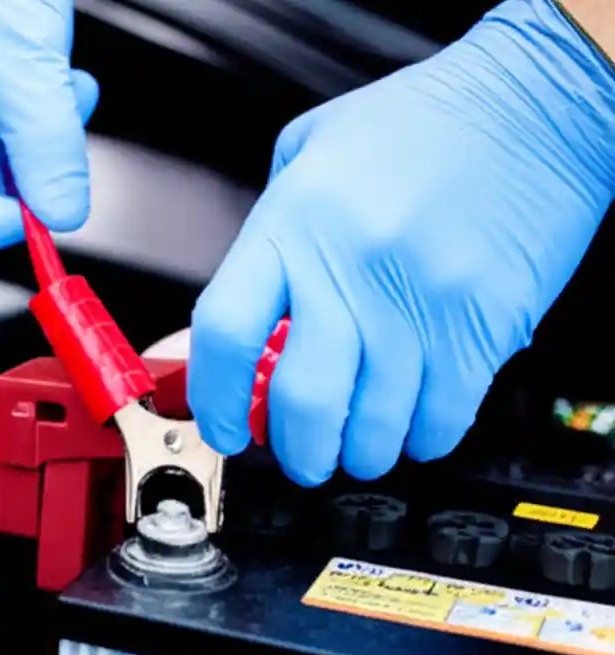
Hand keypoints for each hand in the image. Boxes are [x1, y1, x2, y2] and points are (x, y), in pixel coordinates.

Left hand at [189, 0, 614, 484]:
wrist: (533, 105)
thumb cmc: (421, 122)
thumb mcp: (310, 150)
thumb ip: (272, 227)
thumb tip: (251, 305)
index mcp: (293, 224)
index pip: (225, 331)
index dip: (214, 397)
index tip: (222, 423)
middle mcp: (350, 268)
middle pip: (304, 402)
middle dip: (296, 452)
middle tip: (299, 456)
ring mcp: (419, 302)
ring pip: (375, 424)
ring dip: (360, 453)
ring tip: (358, 446)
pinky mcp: (480, 326)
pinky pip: (442, 417)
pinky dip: (421, 438)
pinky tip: (414, 426)